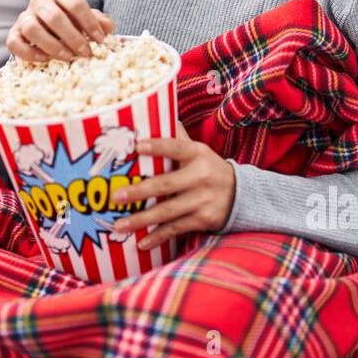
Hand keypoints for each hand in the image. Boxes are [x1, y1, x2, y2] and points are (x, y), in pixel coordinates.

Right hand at [7, 0, 114, 61]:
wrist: (49, 31)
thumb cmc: (72, 24)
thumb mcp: (87, 20)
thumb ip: (100, 21)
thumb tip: (108, 27)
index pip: (75, 3)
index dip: (89, 23)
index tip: (100, 40)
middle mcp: (39, 1)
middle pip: (54, 16)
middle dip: (73, 37)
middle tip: (86, 53)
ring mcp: (24, 17)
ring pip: (32, 28)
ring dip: (52, 45)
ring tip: (67, 57)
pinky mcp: (13, 34)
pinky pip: (15, 43)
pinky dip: (30, 53)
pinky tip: (46, 59)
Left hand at [109, 121, 235, 249]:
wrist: (241, 194)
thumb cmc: (206, 168)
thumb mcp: (197, 150)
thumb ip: (176, 137)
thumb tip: (150, 115)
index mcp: (197, 154)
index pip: (175, 147)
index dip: (156, 147)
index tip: (136, 146)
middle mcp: (201, 176)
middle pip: (165, 184)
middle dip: (139, 192)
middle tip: (116, 196)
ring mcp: (203, 200)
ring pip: (168, 211)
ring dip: (141, 220)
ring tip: (119, 225)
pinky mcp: (204, 220)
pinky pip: (176, 229)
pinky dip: (158, 237)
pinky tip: (141, 243)